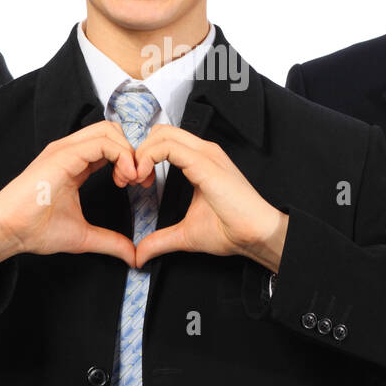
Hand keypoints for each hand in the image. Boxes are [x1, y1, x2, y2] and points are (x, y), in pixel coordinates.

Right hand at [0, 121, 141, 268]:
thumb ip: (110, 241)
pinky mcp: (63, 155)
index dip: (131, 159)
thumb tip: (132, 255)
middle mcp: (71, 151)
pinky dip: (121, 155)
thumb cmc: (34, 229)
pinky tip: (124, 176)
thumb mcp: (84, 236)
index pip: (111, 145)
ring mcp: (66, 150)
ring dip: (129, 152)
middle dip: (133, 150)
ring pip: (109, 130)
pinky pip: (101, 142)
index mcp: (75, 163)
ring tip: (132, 178)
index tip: (139, 184)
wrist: (8, 229)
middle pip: (113, 130)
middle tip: (139, 179)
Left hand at [132, 125, 288, 272]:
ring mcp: (205, 153)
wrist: (256, 234)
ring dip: (140, 154)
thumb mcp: (185, 234)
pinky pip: (167, 146)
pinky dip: (147, 157)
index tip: (134, 182)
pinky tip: (142, 177)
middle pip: (159, 131)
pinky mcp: (204, 162)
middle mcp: (203, 151)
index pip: (163, 141)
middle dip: (137, 151)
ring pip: (161, 134)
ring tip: (134, 179)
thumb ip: (160, 240)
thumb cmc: (232, 230)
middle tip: (130, 179)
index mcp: (200, 161)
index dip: (143, 156)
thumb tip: (140, 254)